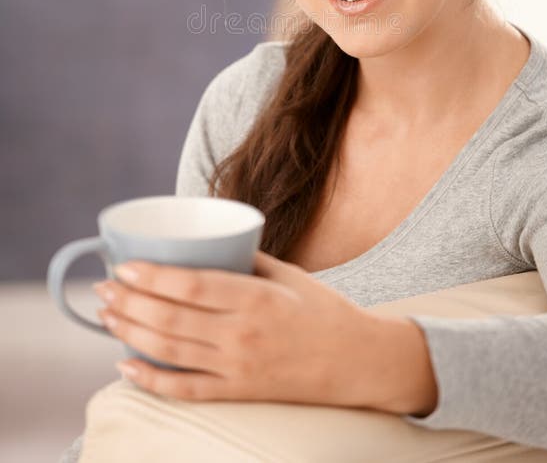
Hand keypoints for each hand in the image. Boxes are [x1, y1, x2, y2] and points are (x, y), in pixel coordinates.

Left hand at [93, 250, 419, 411]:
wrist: (356, 362)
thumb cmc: (323, 309)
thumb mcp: (288, 273)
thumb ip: (246, 258)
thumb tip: (205, 241)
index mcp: (257, 298)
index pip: (193, 287)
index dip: (153, 277)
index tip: (125, 265)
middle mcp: (243, 335)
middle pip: (172, 319)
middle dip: (130, 302)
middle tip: (104, 287)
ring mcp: (238, 369)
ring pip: (170, 352)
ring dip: (131, 333)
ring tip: (107, 316)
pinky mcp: (238, 393)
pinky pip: (185, 390)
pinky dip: (151, 380)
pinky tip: (125, 365)